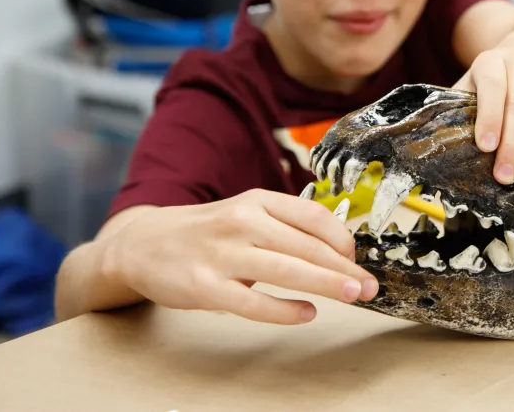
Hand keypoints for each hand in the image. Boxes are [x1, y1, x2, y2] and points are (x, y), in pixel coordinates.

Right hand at [100, 189, 378, 324]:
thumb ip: (286, 226)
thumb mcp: (246, 213)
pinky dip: (285, 310)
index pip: (313, 215)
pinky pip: (253, 302)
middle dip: (345, 267)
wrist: (142, 244)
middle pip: (306, 245)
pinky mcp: (204, 286)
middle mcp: (242, 221)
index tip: (358, 258)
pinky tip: (307, 313)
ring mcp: (222, 254)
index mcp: (257, 201)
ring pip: (286, 269)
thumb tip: (339, 247)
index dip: (343, 238)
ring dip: (327, 284)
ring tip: (354, 295)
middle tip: (371, 284)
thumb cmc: (207, 232)